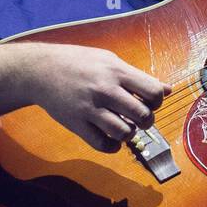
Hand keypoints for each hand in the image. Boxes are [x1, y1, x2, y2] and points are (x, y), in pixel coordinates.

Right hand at [15, 43, 170, 152]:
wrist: (39, 70)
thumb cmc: (78, 62)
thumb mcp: (109, 60)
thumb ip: (137, 76)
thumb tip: (167, 89)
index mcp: (116, 71)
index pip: (153, 92)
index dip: (157, 101)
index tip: (148, 102)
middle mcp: (105, 90)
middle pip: (143, 116)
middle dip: (147, 121)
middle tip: (139, 119)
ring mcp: (90, 109)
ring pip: (125, 132)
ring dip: (129, 133)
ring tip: (124, 127)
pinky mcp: (77, 124)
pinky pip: (103, 145)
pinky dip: (113, 146)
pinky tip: (112, 139)